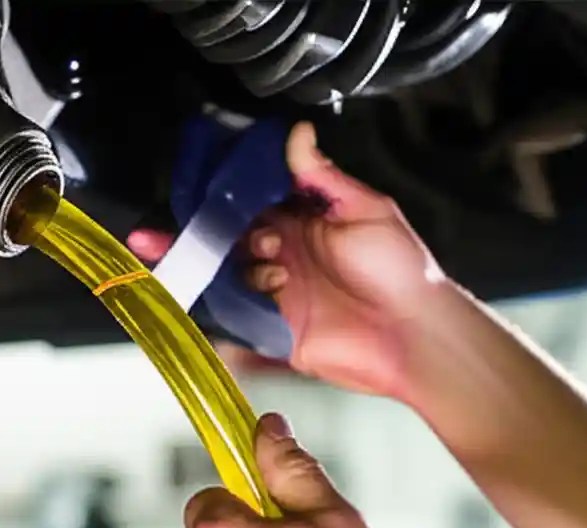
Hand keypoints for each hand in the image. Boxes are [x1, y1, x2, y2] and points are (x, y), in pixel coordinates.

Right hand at [129, 123, 449, 396]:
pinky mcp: (272, 328)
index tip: (192, 188)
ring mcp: (275, 291)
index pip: (249, 202)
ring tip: (276, 270)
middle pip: (225, 239)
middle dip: (198, 235)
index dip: (219, 196)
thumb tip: (297, 132)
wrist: (412, 335)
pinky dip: (229, 305)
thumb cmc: (399, 270)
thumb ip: (322, 176)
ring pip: (226, 273)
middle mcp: (282, 253)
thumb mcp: (365, 210)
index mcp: (301, 221)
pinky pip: (234, 313)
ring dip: (239, 267)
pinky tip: (253, 294)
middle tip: (174, 235)